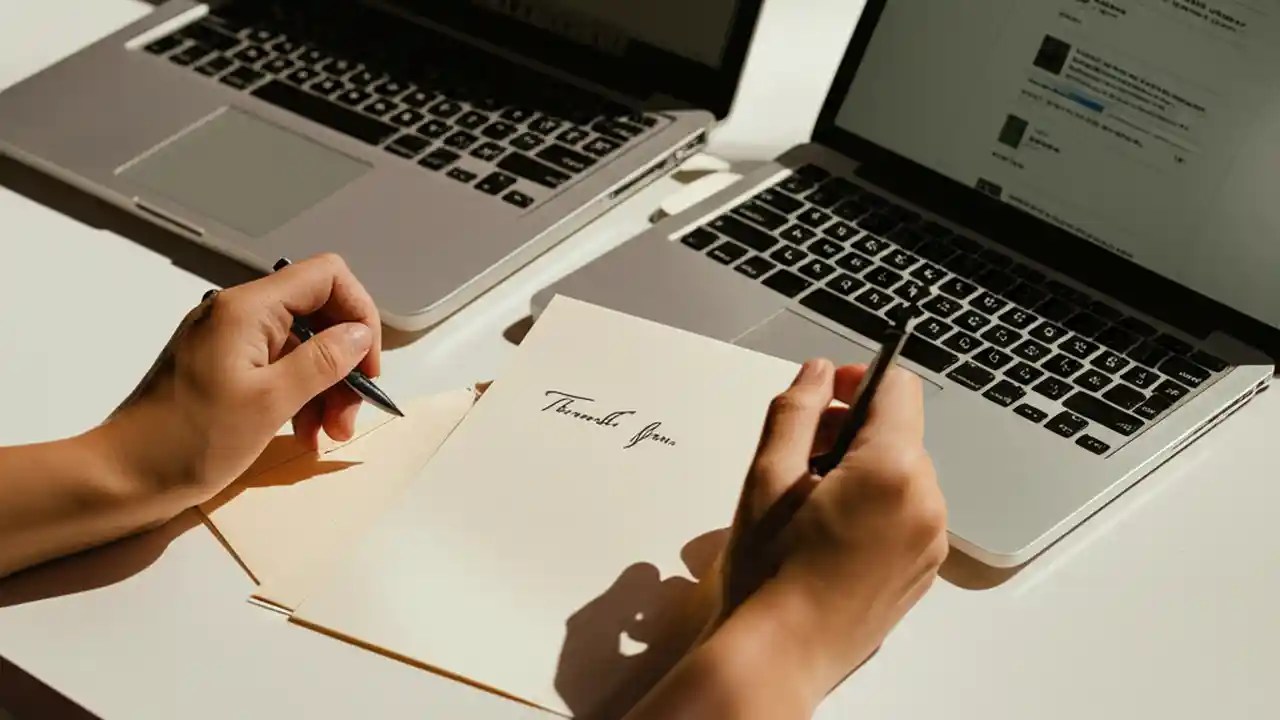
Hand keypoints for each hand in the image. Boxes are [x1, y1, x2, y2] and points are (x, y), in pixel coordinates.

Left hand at [105, 253, 381, 509]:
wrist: (123, 476)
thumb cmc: (189, 440)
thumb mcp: (269, 403)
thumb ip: (321, 362)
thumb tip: (359, 334)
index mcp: (247, 310)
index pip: (326, 277)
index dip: (358, 314)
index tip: (366, 366)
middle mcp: (239, 315)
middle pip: (318, 315)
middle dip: (344, 363)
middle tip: (349, 416)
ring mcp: (230, 342)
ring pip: (302, 347)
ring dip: (326, 388)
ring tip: (329, 434)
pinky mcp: (224, 368)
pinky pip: (278, 369)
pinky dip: (300, 397)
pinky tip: (305, 434)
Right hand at [720, 358, 947, 700]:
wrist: (783, 655)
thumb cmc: (769, 570)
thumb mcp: (768, 475)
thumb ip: (796, 410)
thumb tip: (819, 372)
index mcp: (892, 470)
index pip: (899, 389)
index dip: (860, 379)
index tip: (826, 392)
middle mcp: (927, 502)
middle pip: (900, 434)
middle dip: (853, 430)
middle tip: (800, 454)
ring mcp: (931, 541)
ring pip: (904, 476)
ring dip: (862, 470)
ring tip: (810, 500)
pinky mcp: (923, 570)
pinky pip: (907, 515)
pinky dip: (875, 507)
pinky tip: (829, 533)